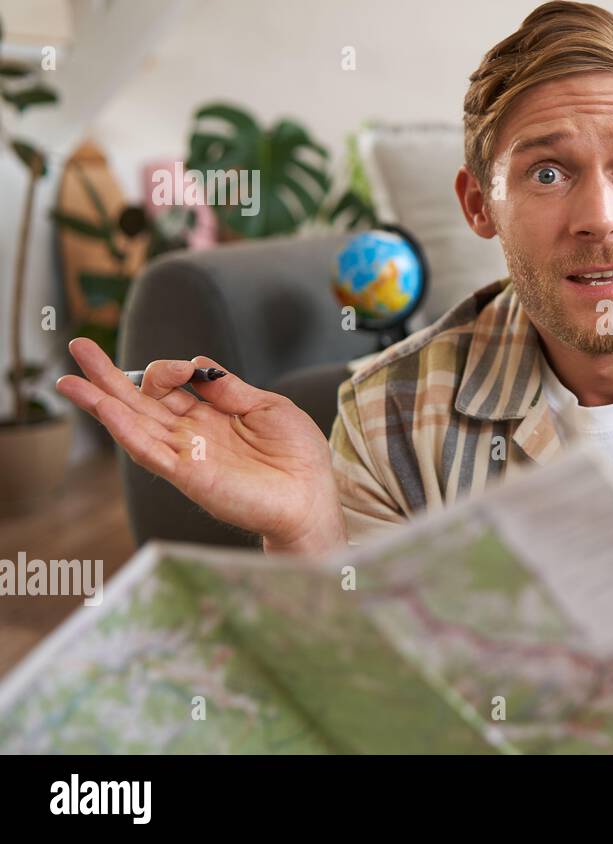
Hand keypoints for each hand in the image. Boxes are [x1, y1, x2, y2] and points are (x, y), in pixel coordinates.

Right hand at [57, 337, 344, 554]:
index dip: (170, 369)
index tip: (186, 367)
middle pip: (139, 401)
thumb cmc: (297, 457)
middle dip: (108, 376)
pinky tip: (104, 409)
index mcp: (211, 415)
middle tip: (79, 347)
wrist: (310, 498)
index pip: (171, 386)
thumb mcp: (268, 407)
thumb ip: (230, 387)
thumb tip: (198, 364)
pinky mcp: (186, 475)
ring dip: (100, 401)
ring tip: (69, 381)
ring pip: (133, 425)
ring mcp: (185, 454)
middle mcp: (191, 434)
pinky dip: (125, 429)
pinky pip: (148, 450)